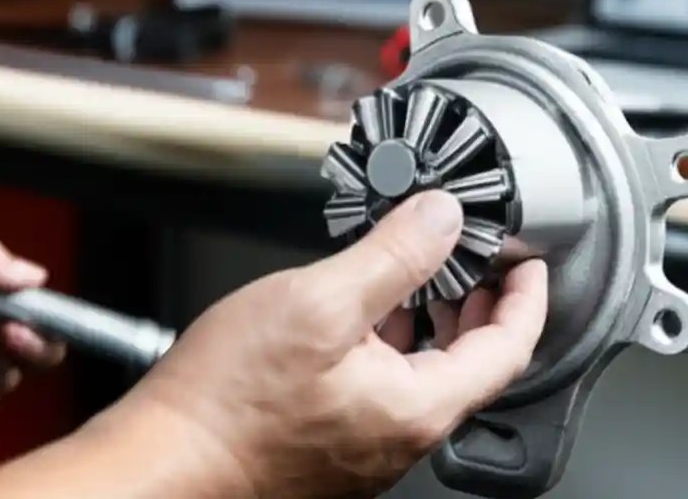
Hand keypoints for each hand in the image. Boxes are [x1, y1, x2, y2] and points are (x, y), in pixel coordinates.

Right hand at [109, 190, 547, 497]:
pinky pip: (384, 390)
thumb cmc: (224, 404)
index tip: (528, 262)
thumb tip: (443, 219)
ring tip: (422, 275)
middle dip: (482, 305)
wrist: (158, 468)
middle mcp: (400, 437)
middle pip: (472, 364)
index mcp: (417, 406)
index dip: (526, 296)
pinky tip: (362, 317)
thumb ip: (393, 256)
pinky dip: (392, 344)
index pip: (508, 348)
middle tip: (480, 260)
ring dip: (434, 321)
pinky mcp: (331, 448)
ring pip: (425, 376)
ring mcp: (366, 448)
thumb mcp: (320, 302)